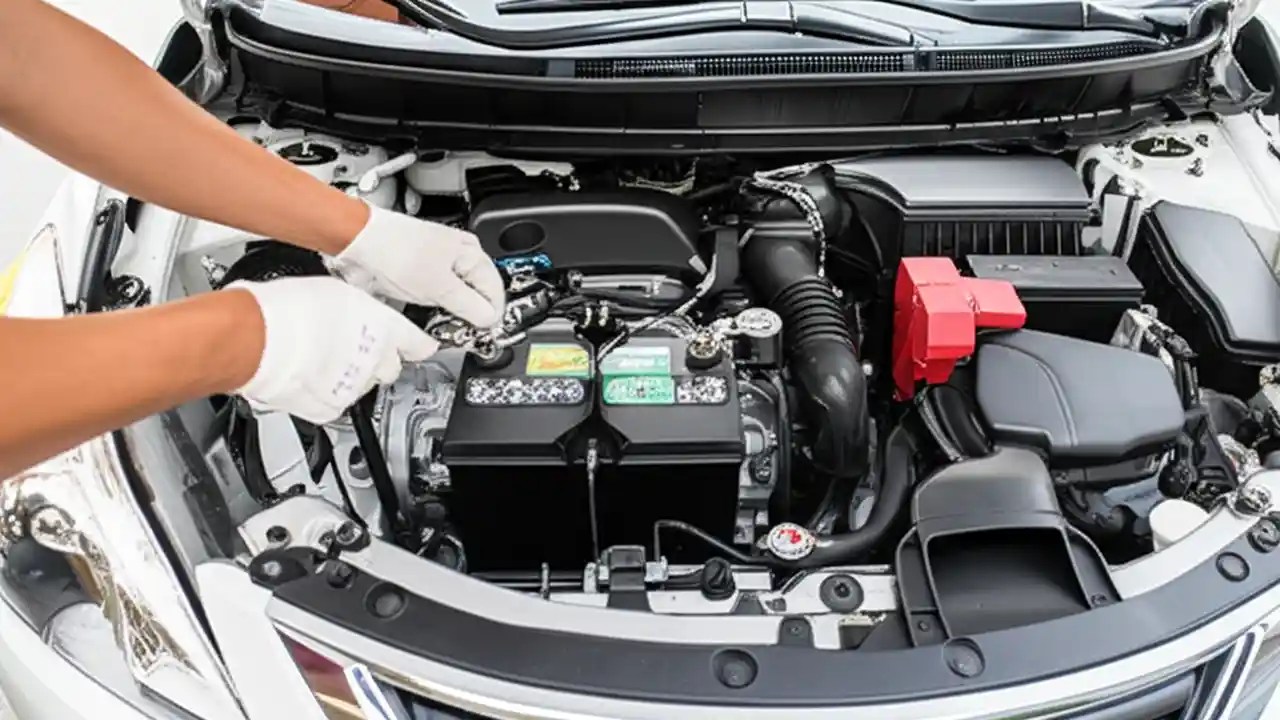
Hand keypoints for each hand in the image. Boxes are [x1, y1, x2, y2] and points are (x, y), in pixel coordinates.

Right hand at [229, 277, 437, 423]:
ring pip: (364, 387)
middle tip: (352, 350)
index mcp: (383, 326)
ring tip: (320, 361)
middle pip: (391, 368)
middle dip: (378, 361)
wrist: (257, 339)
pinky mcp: (332, 408)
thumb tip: (356, 314)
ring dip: (349, 378)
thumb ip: (357, 311)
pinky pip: (337, 404)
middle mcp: (377, 359)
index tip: (421, 347)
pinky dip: (326, 395)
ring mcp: (356, 387)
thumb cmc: (286, 308)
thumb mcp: (333, 293)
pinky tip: (310, 379)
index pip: (419, 343)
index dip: (420, 345)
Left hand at [331, 205, 505, 326]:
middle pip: (476, 293)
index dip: (491, 314)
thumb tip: (490, 319)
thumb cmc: (396, 253)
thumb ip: (470, 306)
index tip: (484, 335)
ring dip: (451, 312)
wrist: (356, 242)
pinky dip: (434, 307)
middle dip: (471, 315)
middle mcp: (457, 255)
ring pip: (456, 297)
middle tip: (463, 333)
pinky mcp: (419, 272)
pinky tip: (427, 315)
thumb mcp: (440, 287)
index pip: (494, 290)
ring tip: (443, 325)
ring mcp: (437, 263)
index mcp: (471, 252)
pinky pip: (435, 296)